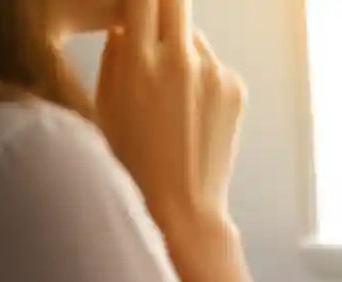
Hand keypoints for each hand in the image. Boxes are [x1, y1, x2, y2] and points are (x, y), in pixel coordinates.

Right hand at [96, 0, 245, 266]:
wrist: (181, 202)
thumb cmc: (132, 159)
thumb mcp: (105, 105)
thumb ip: (116, 55)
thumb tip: (127, 22)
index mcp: (140, 60)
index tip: (137, 2)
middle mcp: (180, 59)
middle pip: (175, 1)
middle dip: (164, 4)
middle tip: (155, 19)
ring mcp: (213, 72)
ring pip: (194, 39)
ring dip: (181, 50)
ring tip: (169, 96)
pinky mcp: (236, 87)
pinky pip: (213, 66)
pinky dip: (202, 77)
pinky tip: (190, 112)